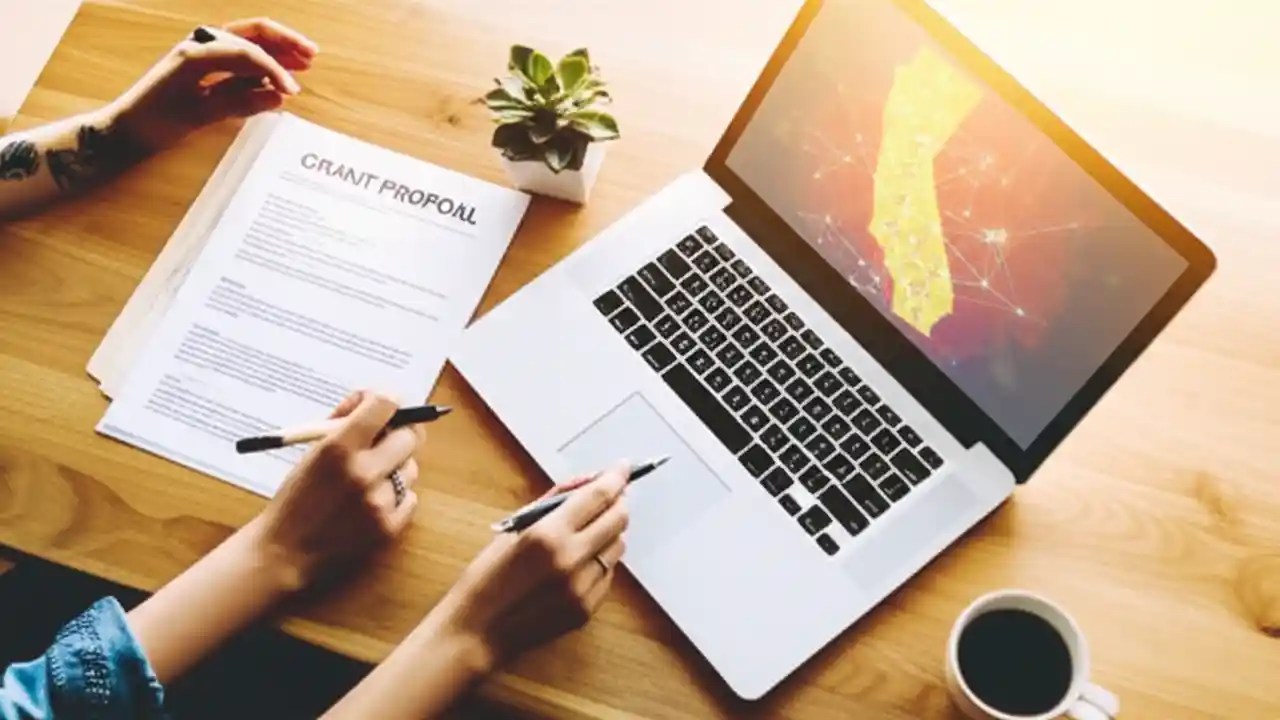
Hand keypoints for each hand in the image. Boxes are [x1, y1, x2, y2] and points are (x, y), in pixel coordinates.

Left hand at [109, 18, 317, 151]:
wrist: (126, 127)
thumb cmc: (156, 120)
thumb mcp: (199, 115)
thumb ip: (240, 103)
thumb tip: (278, 97)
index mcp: (199, 52)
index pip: (249, 52)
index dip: (276, 70)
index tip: (293, 92)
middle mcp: (203, 43)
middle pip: (253, 32)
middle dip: (284, 42)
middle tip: (312, 55)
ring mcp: (204, 51)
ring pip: (249, 41)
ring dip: (277, 50)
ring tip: (304, 63)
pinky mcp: (206, 64)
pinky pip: (240, 57)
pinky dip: (262, 63)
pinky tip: (278, 76)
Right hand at [246, 391, 422, 590]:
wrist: (283, 553)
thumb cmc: (294, 501)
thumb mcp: (310, 454)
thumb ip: (343, 427)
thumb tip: (373, 404)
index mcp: (338, 448)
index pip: (385, 405)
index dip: (386, 402)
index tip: (383, 408)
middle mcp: (363, 472)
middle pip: (410, 435)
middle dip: (398, 434)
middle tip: (385, 441)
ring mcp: (378, 502)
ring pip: (411, 469)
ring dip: (395, 469)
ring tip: (369, 480)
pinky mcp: (388, 528)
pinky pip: (409, 499)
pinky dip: (396, 498)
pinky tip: (372, 503)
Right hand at [427, 465, 630, 668]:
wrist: (478, 631)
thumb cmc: (487, 576)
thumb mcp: (513, 529)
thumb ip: (552, 502)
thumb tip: (587, 481)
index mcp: (547, 534)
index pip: (598, 497)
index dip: (616, 478)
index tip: (623, 468)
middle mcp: (571, 560)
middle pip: (618, 520)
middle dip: (618, 503)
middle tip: (610, 497)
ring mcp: (582, 588)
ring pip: (618, 547)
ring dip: (609, 533)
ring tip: (587, 532)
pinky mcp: (587, 609)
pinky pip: (608, 574)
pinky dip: (600, 562)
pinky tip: (578, 563)